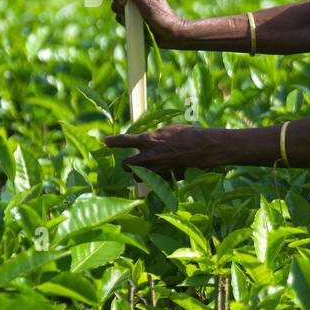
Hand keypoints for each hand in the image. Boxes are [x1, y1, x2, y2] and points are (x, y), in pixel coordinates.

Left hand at [103, 124, 218, 176]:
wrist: (204, 148)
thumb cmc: (188, 134)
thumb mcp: (168, 129)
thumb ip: (155, 136)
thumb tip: (149, 140)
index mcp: (148, 140)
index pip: (124, 141)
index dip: (112, 141)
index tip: (105, 141)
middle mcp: (149, 157)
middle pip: (126, 165)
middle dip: (126, 164)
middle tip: (130, 162)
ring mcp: (157, 169)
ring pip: (139, 176)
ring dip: (140, 172)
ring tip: (148, 167)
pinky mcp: (166, 178)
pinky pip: (156, 179)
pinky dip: (158, 175)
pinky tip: (167, 169)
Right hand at [110, 0, 184, 43]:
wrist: (169, 35)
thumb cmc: (161, 17)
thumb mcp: (145, 2)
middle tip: (125, 6)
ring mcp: (135, 5)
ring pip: (117, 3)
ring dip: (120, 10)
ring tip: (130, 17)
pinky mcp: (133, 16)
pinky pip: (120, 14)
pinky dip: (122, 18)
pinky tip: (130, 23)